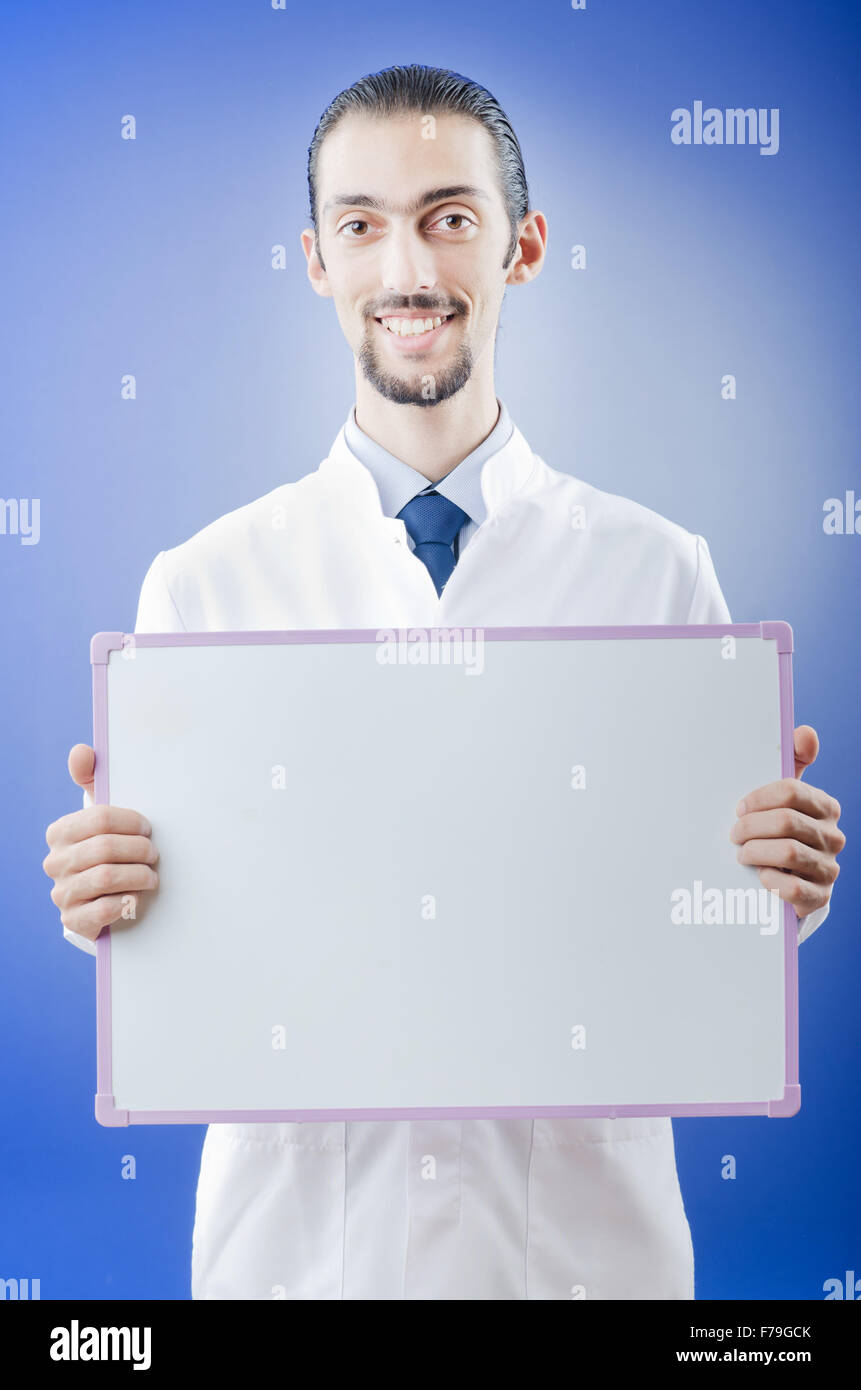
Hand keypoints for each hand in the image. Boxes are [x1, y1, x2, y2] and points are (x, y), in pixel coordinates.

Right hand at [43, 743, 158, 941]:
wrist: (102, 897)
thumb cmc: (106, 847)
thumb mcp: (101, 815)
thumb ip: (92, 779)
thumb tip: (81, 750)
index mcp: (60, 832)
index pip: (99, 818)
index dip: (132, 822)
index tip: (149, 828)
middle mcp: (55, 862)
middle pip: (105, 847)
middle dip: (139, 850)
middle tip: (154, 854)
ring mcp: (62, 892)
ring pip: (106, 877)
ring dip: (138, 875)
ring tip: (151, 876)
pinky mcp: (74, 920)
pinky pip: (103, 909)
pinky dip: (126, 902)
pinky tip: (135, 897)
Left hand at [730, 725, 844, 919]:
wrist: (791, 878)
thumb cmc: (782, 830)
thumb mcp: (784, 797)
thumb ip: (792, 762)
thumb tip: (806, 733)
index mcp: (825, 807)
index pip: (792, 791)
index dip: (759, 799)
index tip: (739, 808)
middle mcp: (833, 836)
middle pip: (786, 822)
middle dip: (751, 827)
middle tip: (734, 834)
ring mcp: (829, 867)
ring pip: (789, 852)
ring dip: (756, 852)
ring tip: (742, 854)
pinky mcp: (819, 896)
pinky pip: (795, 888)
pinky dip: (771, 881)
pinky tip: (761, 876)